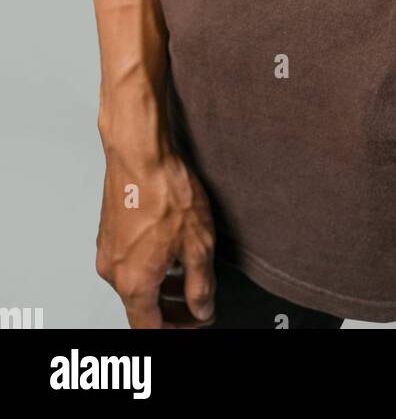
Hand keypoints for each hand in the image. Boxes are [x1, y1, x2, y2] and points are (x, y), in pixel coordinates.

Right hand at [95, 142, 215, 328]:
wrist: (139, 152)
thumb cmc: (165, 190)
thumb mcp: (198, 244)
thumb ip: (201, 284)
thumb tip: (201, 309)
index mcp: (134, 283)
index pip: (150, 329)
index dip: (178, 330)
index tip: (196, 321)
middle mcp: (114, 272)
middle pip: (141, 308)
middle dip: (172, 310)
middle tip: (197, 303)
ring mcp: (107, 251)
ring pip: (134, 284)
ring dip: (161, 287)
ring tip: (188, 274)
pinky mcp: (108, 234)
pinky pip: (128, 263)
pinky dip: (149, 267)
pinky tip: (170, 251)